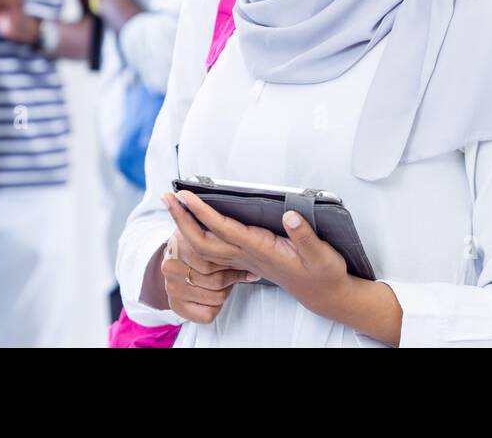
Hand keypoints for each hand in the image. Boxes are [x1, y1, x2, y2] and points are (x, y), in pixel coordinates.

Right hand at [157, 228, 258, 324]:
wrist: (176, 262)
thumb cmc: (197, 246)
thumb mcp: (203, 232)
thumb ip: (217, 231)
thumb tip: (238, 234)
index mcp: (177, 245)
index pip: (212, 261)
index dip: (232, 262)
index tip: (241, 259)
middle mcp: (170, 268)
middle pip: (217, 281)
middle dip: (232, 277)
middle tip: (237, 271)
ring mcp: (171, 289)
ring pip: (216, 297)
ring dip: (226, 291)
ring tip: (227, 281)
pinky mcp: (176, 306)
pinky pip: (208, 314)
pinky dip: (217, 307)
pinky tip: (215, 295)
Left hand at [161, 190, 353, 323]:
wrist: (325, 296)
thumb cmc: (323, 274)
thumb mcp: (322, 254)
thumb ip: (304, 235)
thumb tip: (289, 215)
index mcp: (262, 250)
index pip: (224, 230)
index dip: (203, 212)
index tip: (186, 195)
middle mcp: (248, 256)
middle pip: (204, 241)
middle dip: (182, 218)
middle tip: (166, 195)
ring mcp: (246, 260)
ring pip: (206, 247)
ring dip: (186, 226)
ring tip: (175, 205)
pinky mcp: (248, 260)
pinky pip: (216, 251)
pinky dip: (200, 236)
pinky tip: (195, 225)